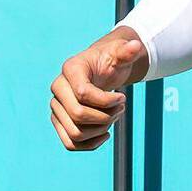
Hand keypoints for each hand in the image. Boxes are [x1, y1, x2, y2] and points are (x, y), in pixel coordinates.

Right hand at [50, 35, 144, 151]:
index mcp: (71, 69)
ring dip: (100, 131)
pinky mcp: (60, 121)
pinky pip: (70, 144)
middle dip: (105, 117)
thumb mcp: (120, 53)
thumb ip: (127, 51)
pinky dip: (90, 145)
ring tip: (113, 119)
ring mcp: (56, 107)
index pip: (83, 94)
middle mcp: (58, 88)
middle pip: (78, 115)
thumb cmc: (110, 60)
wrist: (100, 70)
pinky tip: (105, 135)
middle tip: (121, 110)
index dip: (107, 101)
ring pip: (74, 133)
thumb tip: (135, 45)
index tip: (123, 98)